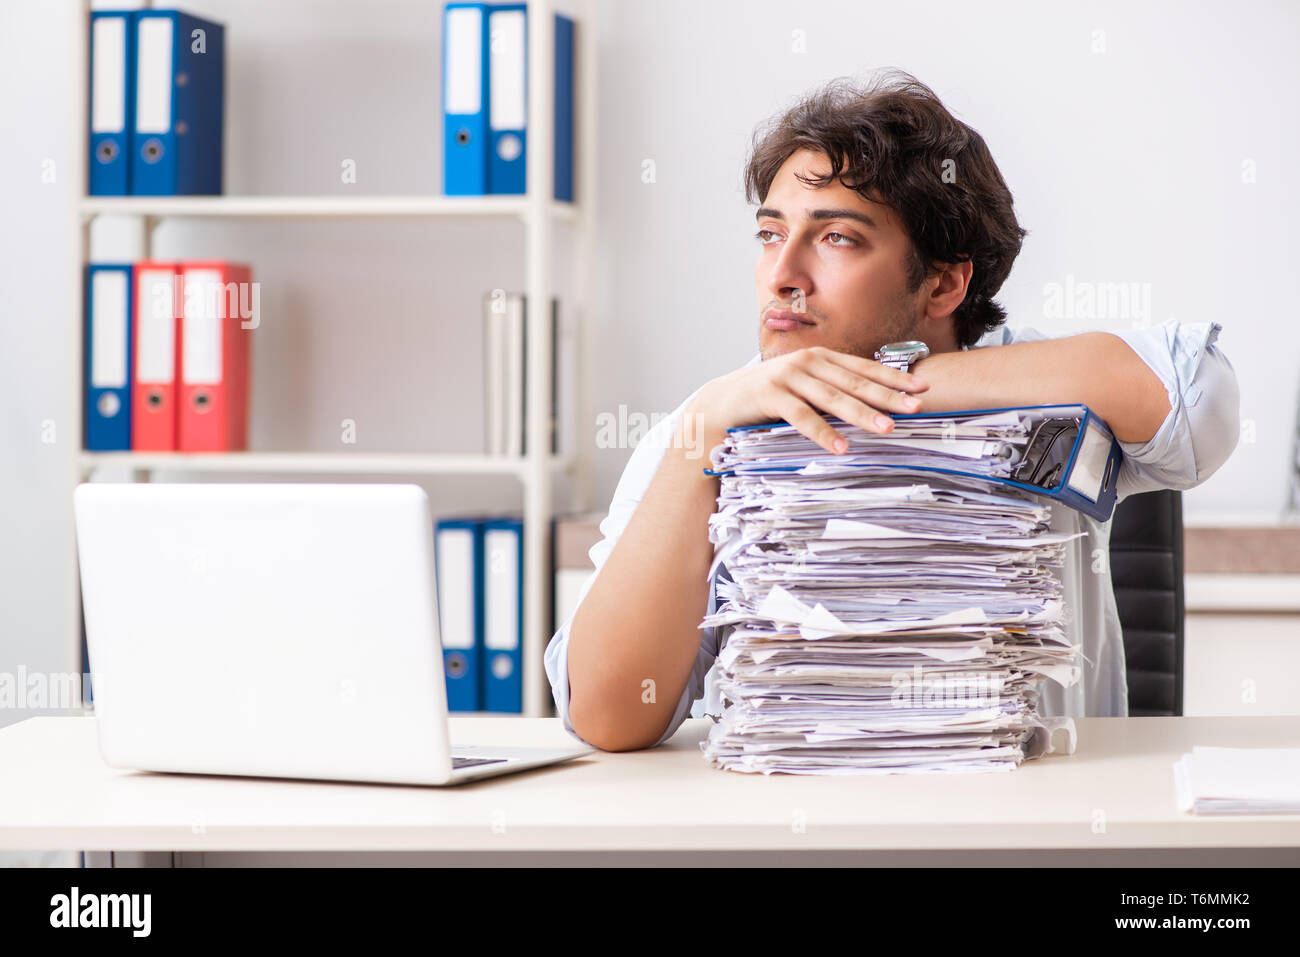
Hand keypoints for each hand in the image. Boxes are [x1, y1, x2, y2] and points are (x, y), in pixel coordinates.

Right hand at [690, 346, 929, 453]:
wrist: (722, 401)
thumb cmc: (768, 397)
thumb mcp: (803, 387)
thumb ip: (831, 389)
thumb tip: (871, 404)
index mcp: (820, 357)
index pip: (863, 368)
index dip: (893, 377)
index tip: (921, 387)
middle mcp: (807, 362)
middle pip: (854, 382)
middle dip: (887, 395)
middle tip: (916, 408)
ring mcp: (788, 376)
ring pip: (832, 398)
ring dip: (861, 414)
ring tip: (887, 429)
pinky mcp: (770, 395)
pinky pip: (802, 416)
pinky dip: (823, 433)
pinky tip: (841, 447)